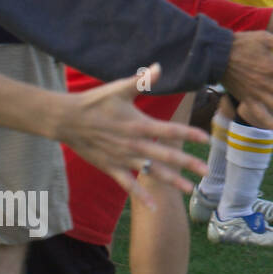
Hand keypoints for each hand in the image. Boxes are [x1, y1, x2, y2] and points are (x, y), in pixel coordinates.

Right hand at [52, 63, 209, 208]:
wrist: (66, 120)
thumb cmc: (95, 102)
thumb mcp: (119, 88)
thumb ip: (142, 80)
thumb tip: (160, 66)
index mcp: (138, 124)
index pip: (169, 130)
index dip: (189, 133)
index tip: (206, 138)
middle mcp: (133, 143)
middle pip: (165, 155)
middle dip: (187, 163)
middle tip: (206, 171)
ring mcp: (122, 158)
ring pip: (151, 172)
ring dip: (171, 180)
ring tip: (190, 188)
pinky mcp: (111, 167)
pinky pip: (128, 184)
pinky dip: (141, 196)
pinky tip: (154, 207)